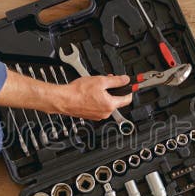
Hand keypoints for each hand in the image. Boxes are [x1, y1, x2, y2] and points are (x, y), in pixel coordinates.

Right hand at [0, 68, 131, 120]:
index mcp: (110, 105)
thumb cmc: (78, 92)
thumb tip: (125, 80)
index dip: (129, 90)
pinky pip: (98, 106)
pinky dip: (97, 99)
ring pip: (106, 103)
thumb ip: (116, 81)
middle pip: (116, 100)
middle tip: (108, 80)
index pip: (127, 99)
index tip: (131, 85)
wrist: (63, 99)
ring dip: (104, 94)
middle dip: (113, 89)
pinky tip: (89, 92)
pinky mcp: (90, 115)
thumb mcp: (100, 81)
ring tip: (95, 86)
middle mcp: (105, 113)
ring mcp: (97, 115)